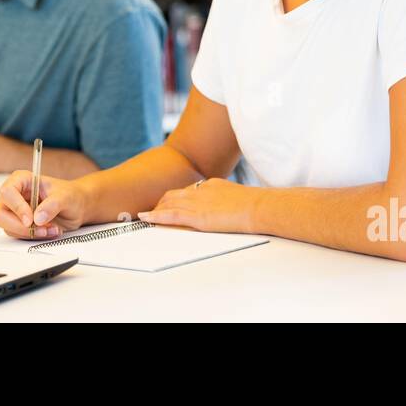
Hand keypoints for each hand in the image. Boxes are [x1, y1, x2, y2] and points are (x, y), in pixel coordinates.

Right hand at [0, 170, 88, 239]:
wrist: (77, 207)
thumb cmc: (71, 195)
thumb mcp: (66, 197)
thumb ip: (52, 205)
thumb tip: (37, 218)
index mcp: (22, 180)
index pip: (7, 192)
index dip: (16, 207)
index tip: (30, 220)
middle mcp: (15, 195)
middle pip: (1, 214)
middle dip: (20, 226)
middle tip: (40, 229)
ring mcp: (15, 211)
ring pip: (8, 228)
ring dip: (30, 233)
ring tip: (51, 229)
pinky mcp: (19, 225)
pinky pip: (18, 235)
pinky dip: (34, 237)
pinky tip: (49, 231)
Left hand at [137, 177, 257, 233]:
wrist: (259, 207)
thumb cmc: (256, 205)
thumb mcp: (239, 197)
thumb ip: (228, 200)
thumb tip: (228, 207)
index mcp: (211, 185)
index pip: (188, 191)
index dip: (177, 198)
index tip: (170, 202)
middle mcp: (201, 191)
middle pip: (174, 194)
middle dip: (162, 202)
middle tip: (153, 210)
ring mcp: (198, 203)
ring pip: (169, 204)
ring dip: (156, 210)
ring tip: (146, 216)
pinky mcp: (197, 216)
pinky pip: (170, 216)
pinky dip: (156, 217)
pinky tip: (146, 219)